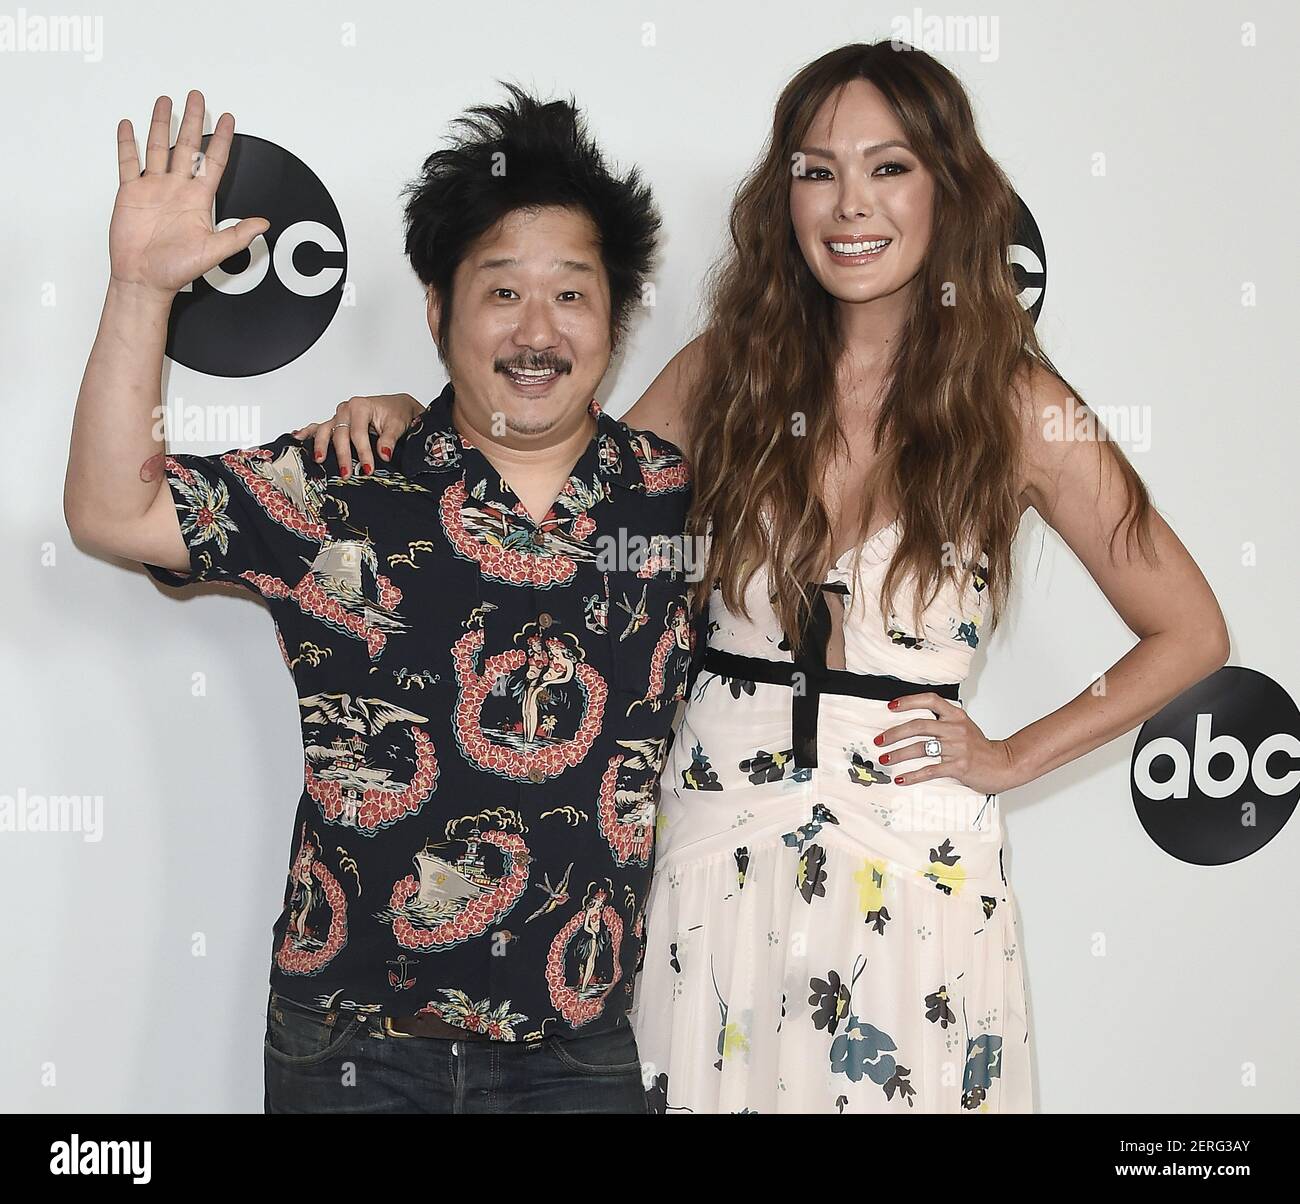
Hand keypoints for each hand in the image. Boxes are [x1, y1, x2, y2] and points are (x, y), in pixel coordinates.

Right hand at [111, 90, 267, 298]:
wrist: (144, 279)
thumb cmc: (176, 270)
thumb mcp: (213, 252)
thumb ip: (238, 235)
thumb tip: (263, 224)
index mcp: (199, 200)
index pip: (214, 161)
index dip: (222, 140)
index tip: (229, 119)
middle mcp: (177, 189)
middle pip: (187, 146)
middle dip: (193, 120)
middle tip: (197, 97)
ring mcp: (154, 188)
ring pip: (158, 147)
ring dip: (161, 124)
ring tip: (165, 102)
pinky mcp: (131, 192)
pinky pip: (128, 162)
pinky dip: (127, 144)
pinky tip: (129, 126)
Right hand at [292, 393, 425, 476]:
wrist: (396, 407)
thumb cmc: (396, 413)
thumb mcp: (397, 424)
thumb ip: (389, 439)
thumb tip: (383, 454)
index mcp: (360, 406)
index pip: (358, 433)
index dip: (363, 452)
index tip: (368, 468)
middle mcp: (346, 410)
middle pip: (340, 434)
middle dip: (343, 455)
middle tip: (346, 473)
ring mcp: (339, 416)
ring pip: (325, 430)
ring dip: (321, 446)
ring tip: (319, 460)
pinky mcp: (336, 423)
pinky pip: (318, 427)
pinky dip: (307, 432)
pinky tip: (297, 438)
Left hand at [873, 693, 1024, 793]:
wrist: (1003, 764)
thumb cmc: (980, 747)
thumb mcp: (963, 726)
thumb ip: (943, 721)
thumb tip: (912, 723)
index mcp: (956, 715)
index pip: (930, 700)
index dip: (909, 701)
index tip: (891, 706)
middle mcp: (955, 728)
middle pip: (918, 726)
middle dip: (894, 733)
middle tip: (879, 740)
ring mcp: (957, 748)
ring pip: (920, 748)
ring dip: (898, 755)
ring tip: (885, 759)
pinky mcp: (958, 766)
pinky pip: (929, 770)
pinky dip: (912, 776)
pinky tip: (901, 779)